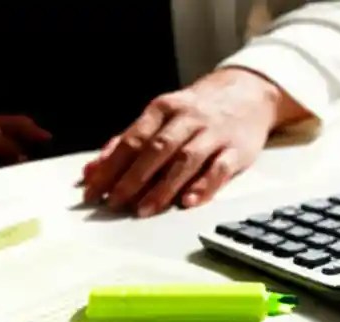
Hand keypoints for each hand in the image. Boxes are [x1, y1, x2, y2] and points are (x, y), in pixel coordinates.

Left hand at [81, 68, 307, 216]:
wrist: (248, 92)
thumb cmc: (194, 112)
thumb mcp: (159, 118)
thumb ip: (125, 144)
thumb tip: (91, 171)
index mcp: (163, 109)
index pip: (132, 140)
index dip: (110, 166)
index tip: (93, 189)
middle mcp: (187, 118)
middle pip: (156, 149)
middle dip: (132, 178)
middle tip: (114, 202)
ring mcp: (213, 133)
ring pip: (185, 160)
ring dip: (163, 187)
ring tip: (143, 209)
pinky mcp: (237, 149)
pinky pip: (219, 169)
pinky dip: (203, 186)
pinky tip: (187, 202)